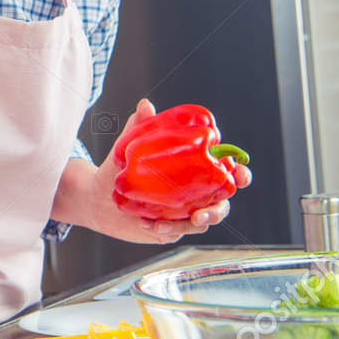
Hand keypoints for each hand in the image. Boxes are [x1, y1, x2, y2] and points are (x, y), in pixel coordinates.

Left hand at [73, 100, 251, 243]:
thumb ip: (139, 127)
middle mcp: (194, 193)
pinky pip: (174, 233)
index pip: (225, 171)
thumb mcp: (127, 147)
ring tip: (167, 223)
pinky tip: (149, 224)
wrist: (99, 196)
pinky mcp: (169, 229)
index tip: (240, 175)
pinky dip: (165, 230)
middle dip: (217, 210)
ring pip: (200, 223)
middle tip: (201, 213)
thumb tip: (145, 104)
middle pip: (220, 204)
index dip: (239, 174)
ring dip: (189, 225)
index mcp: (193, 170)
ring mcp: (183, 213)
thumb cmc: (120, 167)